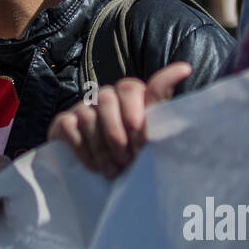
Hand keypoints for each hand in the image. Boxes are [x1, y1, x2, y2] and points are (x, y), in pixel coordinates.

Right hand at [49, 61, 191, 178]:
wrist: (108, 181)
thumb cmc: (135, 153)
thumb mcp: (153, 128)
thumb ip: (161, 96)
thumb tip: (184, 67)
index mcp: (129, 96)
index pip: (129, 87)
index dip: (133, 111)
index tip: (140, 136)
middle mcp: (105, 97)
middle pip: (106, 99)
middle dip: (116, 134)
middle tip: (126, 159)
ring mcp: (82, 108)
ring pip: (87, 116)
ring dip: (101, 148)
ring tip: (112, 170)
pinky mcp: (64, 123)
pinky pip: (69, 126)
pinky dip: (83, 149)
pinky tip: (93, 166)